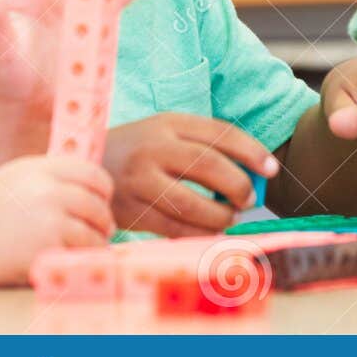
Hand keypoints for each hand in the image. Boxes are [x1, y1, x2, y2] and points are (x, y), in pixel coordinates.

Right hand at [0, 156, 113, 288]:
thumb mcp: (9, 183)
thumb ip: (46, 181)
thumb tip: (90, 192)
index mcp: (36, 168)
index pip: (92, 173)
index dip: (102, 190)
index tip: (102, 203)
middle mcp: (46, 187)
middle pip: (97, 203)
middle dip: (101, 221)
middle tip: (100, 232)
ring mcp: (48, 216)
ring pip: (95, 230)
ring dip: (93, 244)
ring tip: (81, 251)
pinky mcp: (46, 246)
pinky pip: (81, 254)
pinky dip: (78, 261)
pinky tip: (63, 263)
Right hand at [102, 114, 277, 237]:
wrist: (84, 164)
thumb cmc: (140, 149)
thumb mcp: (168, 133)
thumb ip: (205, 146)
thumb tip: (254, 172)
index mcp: (169, 123)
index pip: (221, 134)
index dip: (252, 152)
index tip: (272, 170)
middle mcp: (153, 149)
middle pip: (209, 167)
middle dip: (238, 186)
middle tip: (250, 199)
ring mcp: (138, 181)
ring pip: (191, 203)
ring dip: (220, 216)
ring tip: (229, 217)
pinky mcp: (130, 211)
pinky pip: (172, 227)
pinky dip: (196, 232)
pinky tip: (207, 230)